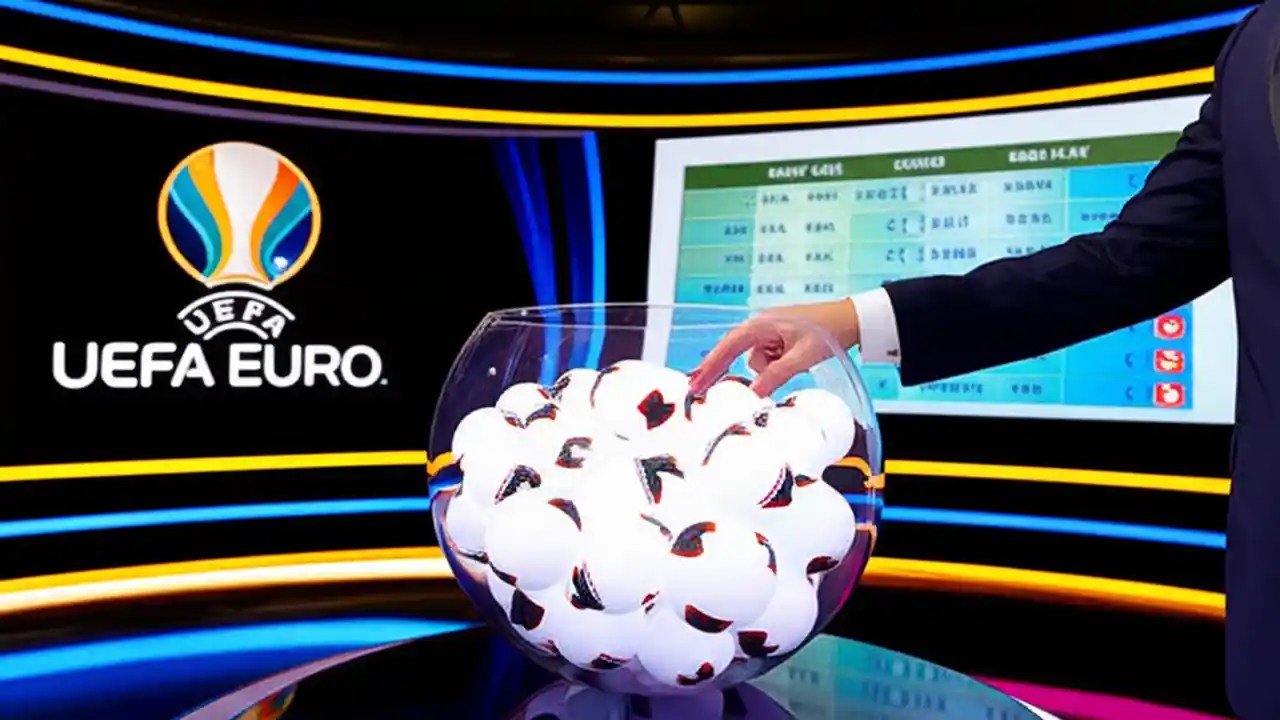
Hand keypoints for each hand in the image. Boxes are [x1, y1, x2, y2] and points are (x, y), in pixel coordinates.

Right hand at [691, 299, 860, 396]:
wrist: (854, 319)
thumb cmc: (829, 329)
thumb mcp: (801, 357)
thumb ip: (775, 376)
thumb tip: (754, 393)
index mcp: (761, 324)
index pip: (728, 347)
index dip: (710, 366)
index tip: (696, 384)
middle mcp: (762, 326)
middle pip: (737, 354)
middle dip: (729, 371)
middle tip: (704, 392)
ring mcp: (771, 333)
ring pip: (758, 362)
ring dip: (772, 370)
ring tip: (798, 363)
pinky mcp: (781, 340)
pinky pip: (771, 361)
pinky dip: (779, 367)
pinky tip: (798, 362)